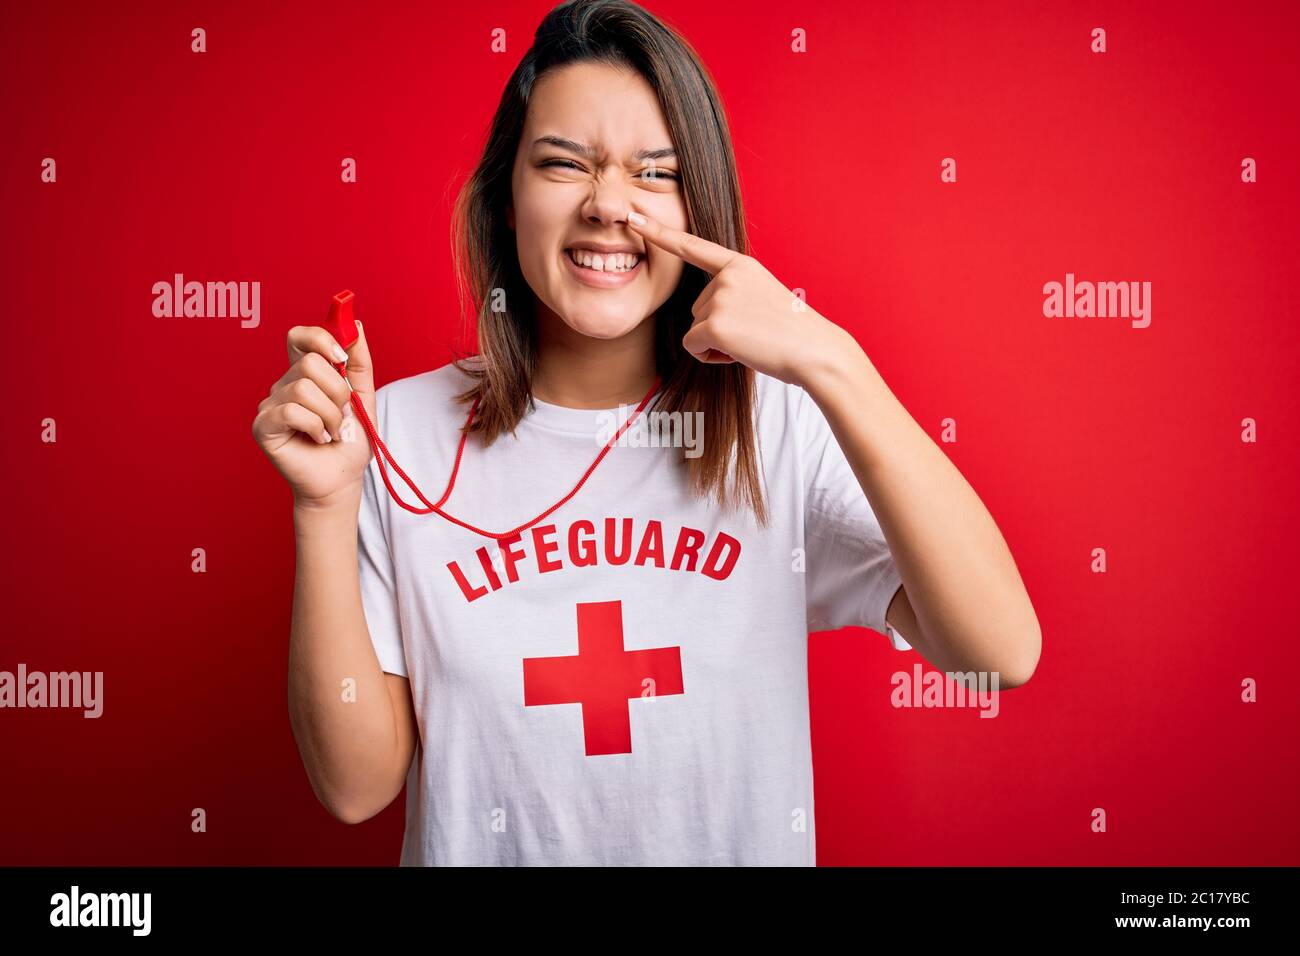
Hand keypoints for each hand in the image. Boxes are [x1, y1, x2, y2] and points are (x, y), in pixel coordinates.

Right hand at [252, 319, 376, 509]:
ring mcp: (270, 404)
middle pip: (309, 363)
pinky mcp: (264, 426)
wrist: (343, 480)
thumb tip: (357, 325)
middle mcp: (284, 384)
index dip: (320, 338)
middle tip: (342, 415)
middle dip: (337, 391)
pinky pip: (292, 411)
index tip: (341, 357)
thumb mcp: (363, 396)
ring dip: (330, 415)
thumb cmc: (350, 441)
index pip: (300, 337)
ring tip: (333, 432)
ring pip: (303, 388)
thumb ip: (359, 362)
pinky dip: (316, 427)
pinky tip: (319, 440)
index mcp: (305, 374)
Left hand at [627, 208, 856, 386]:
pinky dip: (710, 357)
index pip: (693, 247)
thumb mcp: (762, 299)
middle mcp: (727, 276)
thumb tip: (705, 321)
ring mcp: (720, 298)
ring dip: (716, 343)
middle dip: (718, 328)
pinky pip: (693, 347)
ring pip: (694, 329)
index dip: (659, 233)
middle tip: (754, 333)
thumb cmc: (791, 333)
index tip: (632, 218)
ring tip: (752, 341)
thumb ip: (734, 296)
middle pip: (696, 308)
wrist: (815, 351)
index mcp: (740, 266)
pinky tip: (739, 353)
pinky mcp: (714, 324)